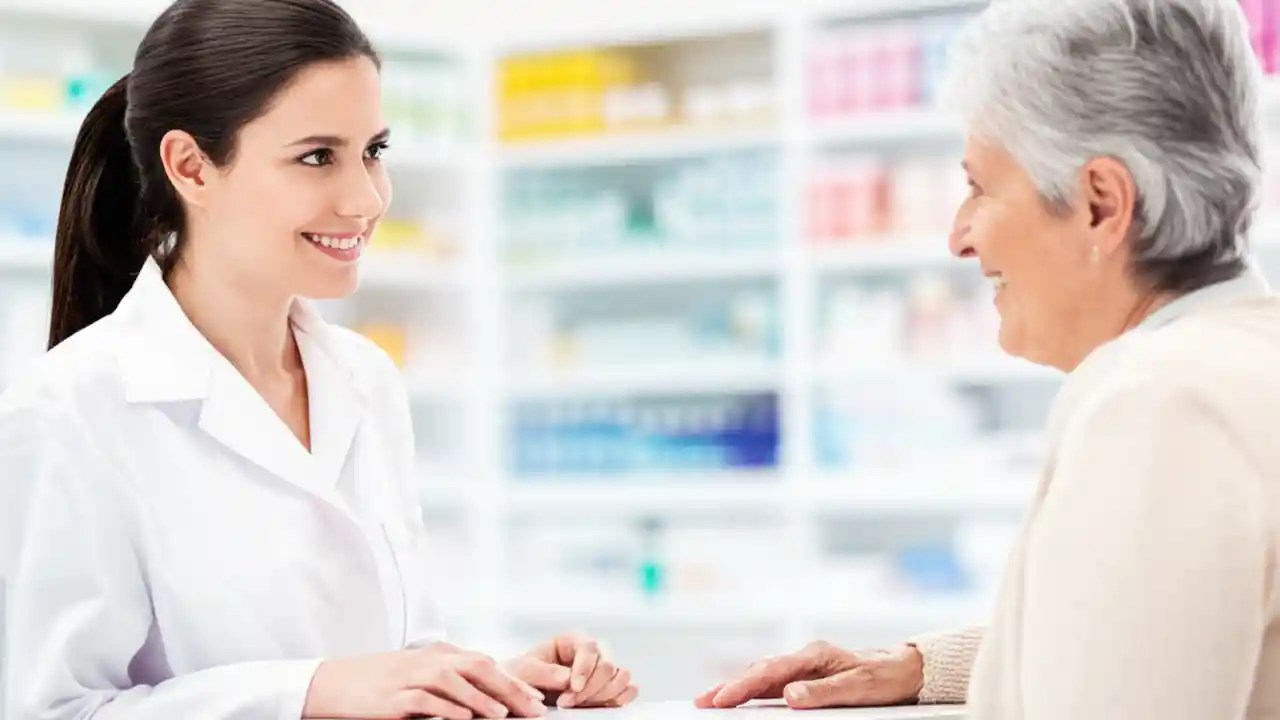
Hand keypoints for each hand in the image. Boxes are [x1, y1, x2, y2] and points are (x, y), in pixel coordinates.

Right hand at [303, 642, 546, 718]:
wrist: (328, 684)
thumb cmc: (377, 683)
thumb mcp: (416, 674)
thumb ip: (449, 680)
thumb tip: (486, 696)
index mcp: (437, 655)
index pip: (483, 663)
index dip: (513, 679)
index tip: (537, 697)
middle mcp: (426, 660)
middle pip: (477, 667)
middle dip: (510, 687)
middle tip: (533, 708)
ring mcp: (408, 677)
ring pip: (453, 680)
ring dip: (482, 698)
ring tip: (505, 715)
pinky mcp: (391, 698)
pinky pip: (423, 701)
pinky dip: (446, 709)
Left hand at [505, 632, 638, 709]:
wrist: (522, 693)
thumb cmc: (522, 676)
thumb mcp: (525, 671)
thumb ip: (545, 672)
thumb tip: (568, 677)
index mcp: (573, 639)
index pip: (590, 647)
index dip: (585, 669)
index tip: (572, 688)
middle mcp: (593, 651)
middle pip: (609, 664)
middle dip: (591, 688)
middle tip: (567, 702)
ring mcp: (604, 669)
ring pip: (622, 676)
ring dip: (604, 695)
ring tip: (581, 705)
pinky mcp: (610, 686)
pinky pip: (630, 689)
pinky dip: (620, 699)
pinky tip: (599, 706)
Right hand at [694, 641, 923, 709]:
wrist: (903, 668)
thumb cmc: (883, 677)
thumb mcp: (859, 688)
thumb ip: (824, 692)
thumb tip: (790, 695)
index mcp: (813, 656)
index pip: (769, 672)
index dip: (742, 686)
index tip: (721, 699)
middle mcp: (804, 658)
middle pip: (758, 671)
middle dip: (728, 686)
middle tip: (702, 702)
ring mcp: (804, 666)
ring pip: (762, 675)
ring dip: (736, 687)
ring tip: (712, 700)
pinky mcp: (806, 677)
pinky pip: (773, 682)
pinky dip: (752, 689)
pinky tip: (740, 698)